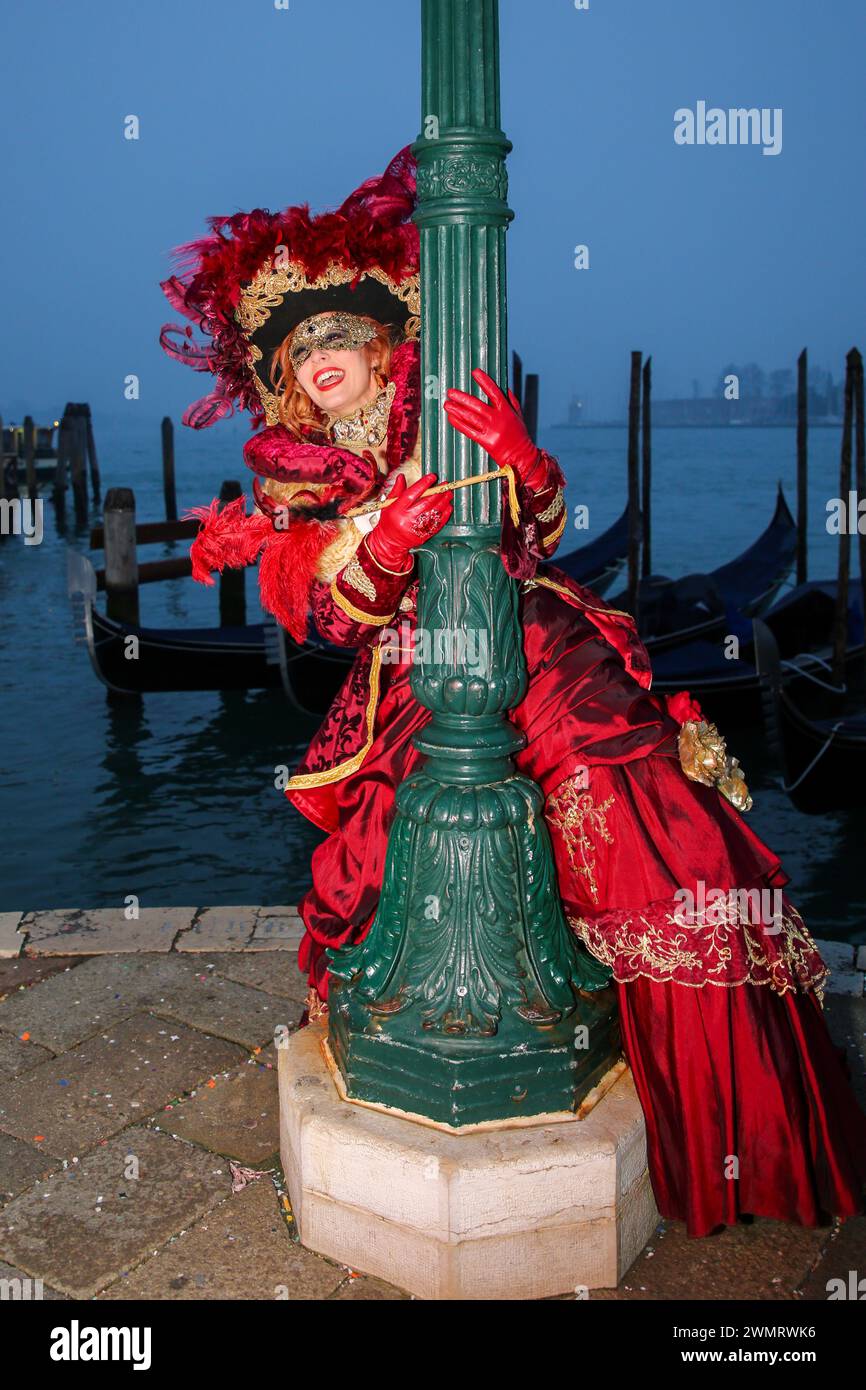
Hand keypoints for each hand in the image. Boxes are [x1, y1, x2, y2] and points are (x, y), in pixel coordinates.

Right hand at [365, 473, 452, 571]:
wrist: (390, 542)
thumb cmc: (389, 522)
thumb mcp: (388, 505)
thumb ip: (396, 490)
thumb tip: (401, 477)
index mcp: (397, 510)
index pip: (411, 494)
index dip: (423, 484)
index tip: (432, 477)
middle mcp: (407, 519)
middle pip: (425, 503)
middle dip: (437, 492)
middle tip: (444, 485)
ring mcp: (416, 528)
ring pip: (433, 513)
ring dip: (443, 502)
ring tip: (448, 493)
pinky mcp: (423, 535)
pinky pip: (436, 524)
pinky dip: (444, 515)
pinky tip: (448, 507)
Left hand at [443, 367, 539, 483]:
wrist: (521, 456)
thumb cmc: (520, 436)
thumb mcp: (519, 416)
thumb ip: (512, 401)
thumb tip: (505, 388)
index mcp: (506, 410)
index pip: (494, 392)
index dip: (485, 381)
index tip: (475, 372)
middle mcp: (498, 419)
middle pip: (477, 405)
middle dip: (462, 397)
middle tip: (450, 392)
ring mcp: (491, 430)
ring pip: (471, 417)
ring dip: (457, 410)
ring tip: (447, 404)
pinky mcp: (486, 442)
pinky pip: (469, 431)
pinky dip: (459, 424)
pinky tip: (451, 418)